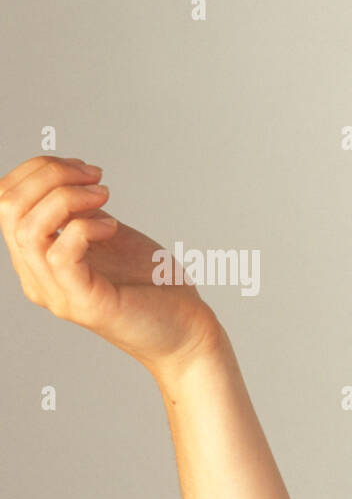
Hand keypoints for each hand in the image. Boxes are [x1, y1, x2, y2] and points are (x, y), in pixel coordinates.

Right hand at [0, 155, 219, 376]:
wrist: (187, 330)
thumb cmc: (153, 285)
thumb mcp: (107, 236)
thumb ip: (79, 213)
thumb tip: (64, 179)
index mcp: (37, 258)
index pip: (5, 201)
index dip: (37, 171)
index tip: (83, 168)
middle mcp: (38, 277)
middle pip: (8, 208)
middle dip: (50, 175)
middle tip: (94, 176)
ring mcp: (58, 293)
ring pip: (27, 229)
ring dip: (66, 198)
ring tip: (104, 196)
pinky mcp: (85, 304)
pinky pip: (60, 255)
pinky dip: (86, 228)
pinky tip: (114, 227)